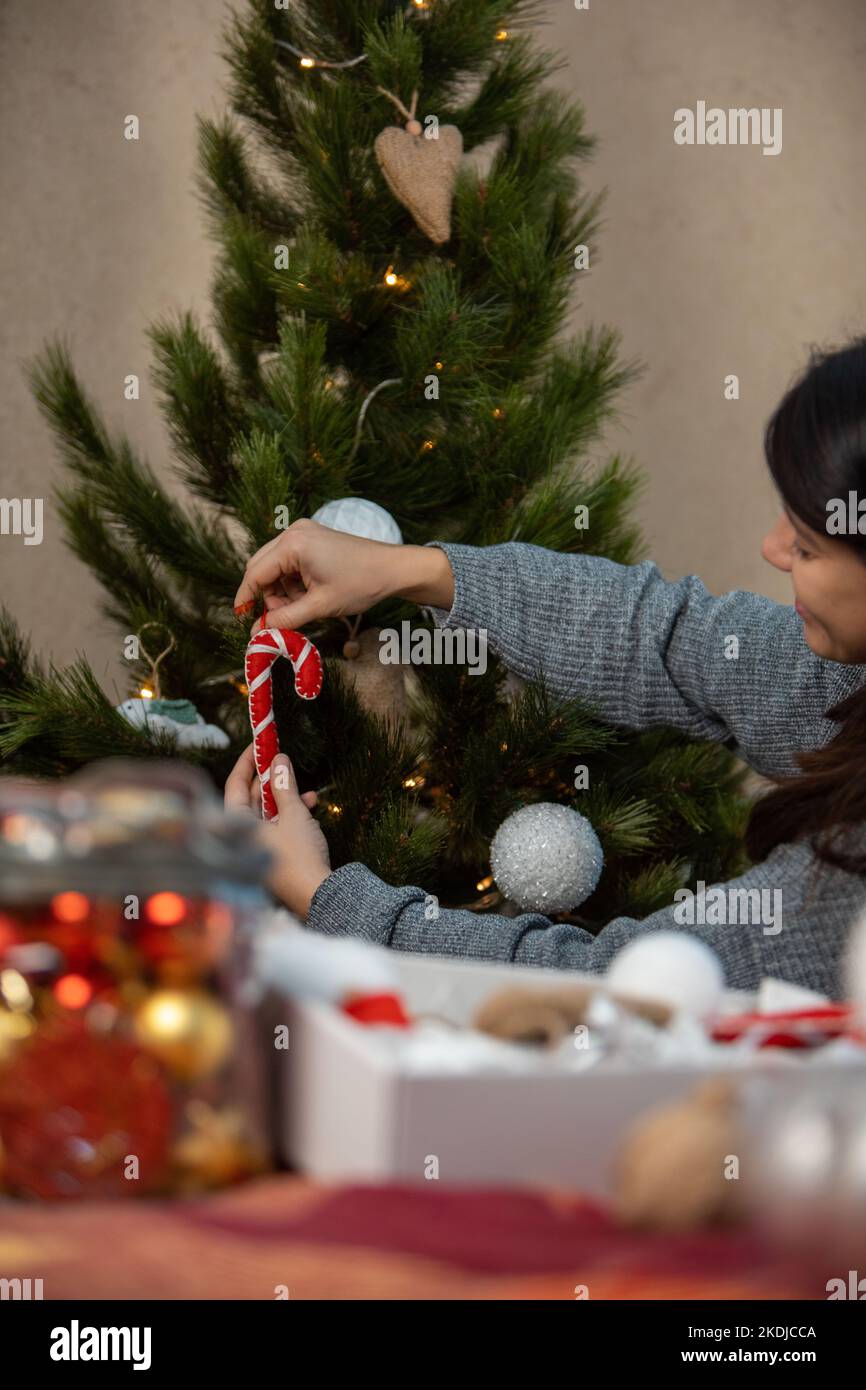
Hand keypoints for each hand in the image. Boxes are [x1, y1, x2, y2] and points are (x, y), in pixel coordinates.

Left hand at [224, 745, 330, 918]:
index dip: (248, 761)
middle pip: (250, 797)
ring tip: (303, 786)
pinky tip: (310, 805)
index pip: (235, 784)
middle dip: (270, 778)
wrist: (316, 895)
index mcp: (236, 824)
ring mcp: (254, 845)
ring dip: (284, 796)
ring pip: (265, 811)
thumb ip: (284, 785)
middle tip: (282, 758)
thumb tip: (279, 759)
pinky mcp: (270, 854)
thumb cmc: (299, 856)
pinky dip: (289, 814)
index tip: (260, 744)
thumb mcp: (294, 815)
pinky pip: (274, 825)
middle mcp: (240, 835)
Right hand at [233, 517, 454, 629]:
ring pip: (275, 568)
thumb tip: (257, 633)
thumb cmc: (361, 584)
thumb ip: (285, 620)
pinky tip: (310, 595)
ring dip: (282, 592)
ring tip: (305, 607)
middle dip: (268, 597)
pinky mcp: (312, 539)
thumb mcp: (319, 606)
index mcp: (293, 544)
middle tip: (281, 620)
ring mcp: (303, 533)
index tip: (242, 621)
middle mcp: (294, 532)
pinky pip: (289, 563)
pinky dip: (293, 583)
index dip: (245, 599)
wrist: (394, 569)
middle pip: (261, 568)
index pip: (255, 573)